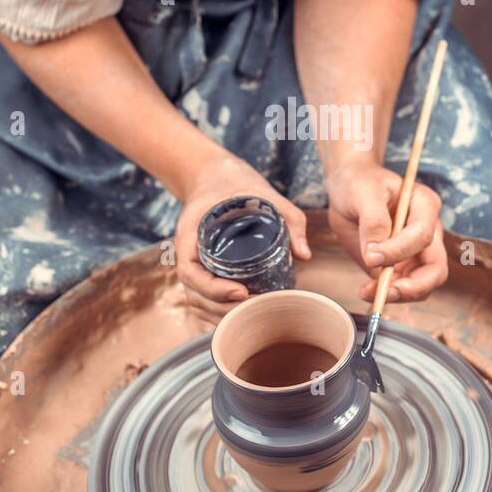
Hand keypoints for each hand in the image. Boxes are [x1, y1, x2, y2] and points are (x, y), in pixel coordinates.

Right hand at [172, 151, 309, 319]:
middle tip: (256, 307)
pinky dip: (217, 311)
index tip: (241, 292)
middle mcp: (186, 253)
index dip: (213, 289)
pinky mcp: (201, 269)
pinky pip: (202, 298)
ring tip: (252, 316)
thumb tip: (304, 254)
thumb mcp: (263, 193)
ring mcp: (192, 263)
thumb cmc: (234, 182)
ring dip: (220, 315)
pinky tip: (241, 316)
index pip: (190, 272)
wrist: (213, 175)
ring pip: (197, 301)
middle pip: (194, 294)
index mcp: (190, 234)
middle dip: (223, 308)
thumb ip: (288, 217)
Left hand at [325, 153, 447, 303]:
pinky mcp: (401, 266)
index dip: (399, 250)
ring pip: (423, 285)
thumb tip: (375, 256)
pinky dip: (386, 295)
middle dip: (415, 285)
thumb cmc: (358, 183)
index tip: (372, 256)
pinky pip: (402, 288)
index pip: (422, 235)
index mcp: (425, 205)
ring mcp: (416, 251)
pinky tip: (366, 292)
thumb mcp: (363, 193)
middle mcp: (428, 231)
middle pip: (436, 268)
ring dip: (399, 294)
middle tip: (387, 292)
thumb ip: (373, 222)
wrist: (347, 188)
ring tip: (369, 293)